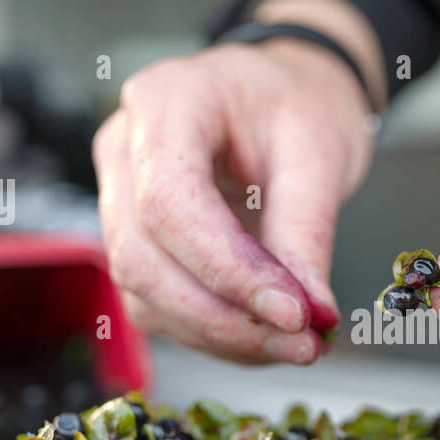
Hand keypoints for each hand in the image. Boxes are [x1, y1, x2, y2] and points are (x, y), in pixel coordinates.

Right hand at [93, 36, 372, 363]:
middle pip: (142, 257)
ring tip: (296, 344)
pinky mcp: (138, 243)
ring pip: (145, 292)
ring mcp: (120, 199)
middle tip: (302, 344)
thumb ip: (308, 233)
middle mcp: (124, 149)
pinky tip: (267, 335)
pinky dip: (216, 333)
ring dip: (221, 335)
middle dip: (223, 317)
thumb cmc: (299, 103)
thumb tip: (312, 314)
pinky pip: (160, 305)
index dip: (228, 271)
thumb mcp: (320, 153)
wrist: (286, 95)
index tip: (293, 313)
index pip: (170, 204)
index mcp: (165, 101)